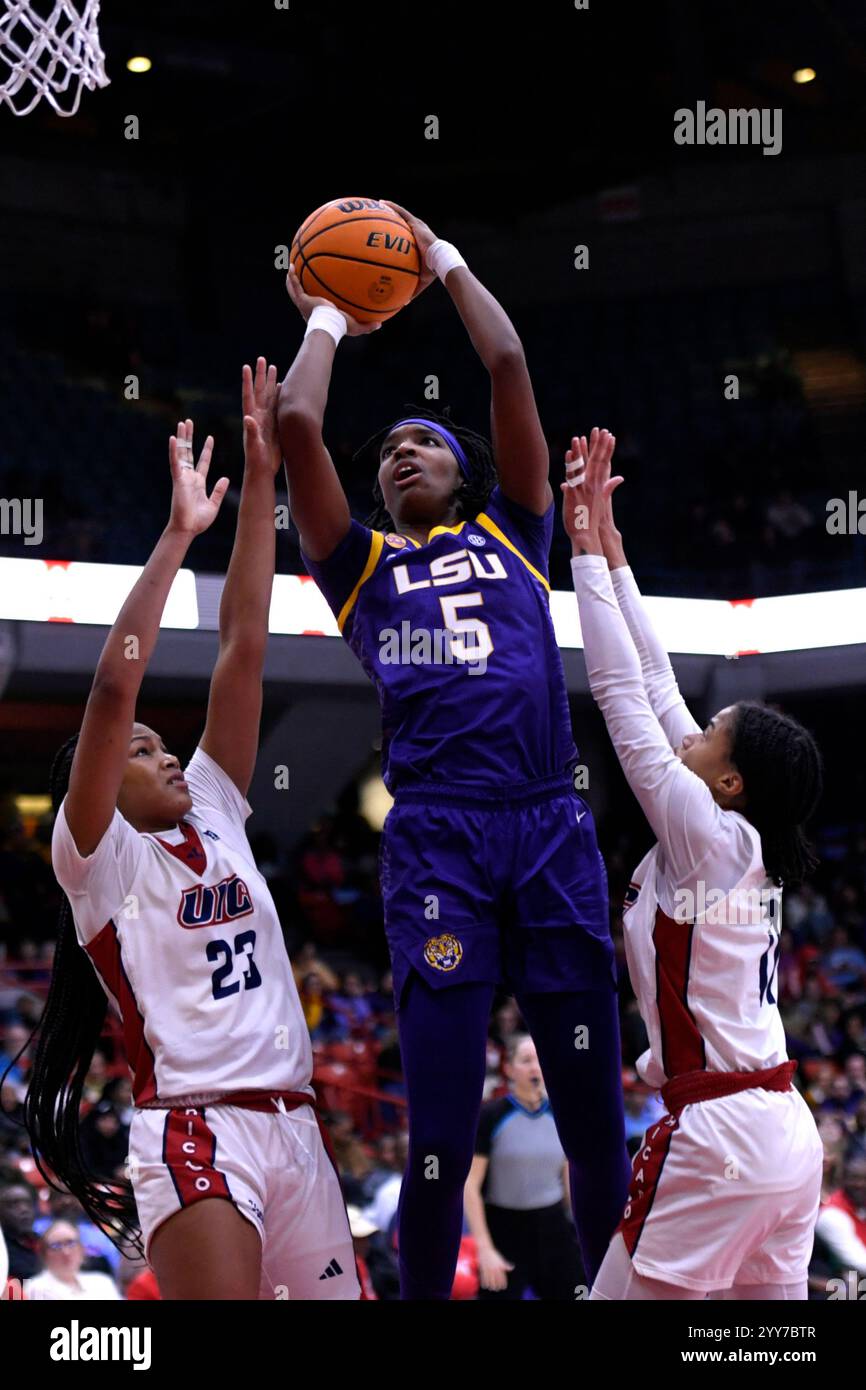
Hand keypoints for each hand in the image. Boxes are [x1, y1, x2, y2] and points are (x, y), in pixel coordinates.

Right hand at [168, 420, 229, 536]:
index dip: (206, 449)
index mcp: (198, 482)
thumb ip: (219, 491)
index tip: (210, 437)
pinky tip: (173, 438)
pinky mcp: (178, 480)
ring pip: (182, 453)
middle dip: (189, 437)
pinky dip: (174, 451)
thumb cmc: (198, 521)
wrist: (187, 529)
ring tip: (182, 423)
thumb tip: (225, 478)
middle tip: (188, 422)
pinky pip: (175, 463)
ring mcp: (183, 477)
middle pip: (189, 452)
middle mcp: (189, 477)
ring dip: (182, 438)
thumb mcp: (213, 505)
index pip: (203, 461)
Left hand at [242, 358, 280, 474]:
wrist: (262, 471)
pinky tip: (282, 387)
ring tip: (273, 367)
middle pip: (259, 392)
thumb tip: (248, 418)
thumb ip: (251, 432)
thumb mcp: (253, 447)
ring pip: (269, 396)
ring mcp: (266, 420)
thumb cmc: (256, 461)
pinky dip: (279, 396)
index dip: (248, 382)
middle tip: (262, 359)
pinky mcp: (274, 426)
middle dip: (261, 376)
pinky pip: (277, 407)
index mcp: (252, 419)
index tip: (247, 366)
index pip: (248, 396)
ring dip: (270, 382)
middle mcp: (258, 416)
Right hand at [286, 264, 381, 335]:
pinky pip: (295, 286)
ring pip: (294, 290)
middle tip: (300, 276)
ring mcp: (303, 303)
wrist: (328, 325)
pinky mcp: (301, 299)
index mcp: (319, 313)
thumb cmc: (340, 328)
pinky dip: (292, 277)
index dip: (315, 298)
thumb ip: (367, 326)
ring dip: (291, 280)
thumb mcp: (356, 327)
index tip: (318, 291)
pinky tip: (290, 266)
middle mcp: (309, 308)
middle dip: (300, 286)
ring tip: (291, 268)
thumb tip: (380, 324)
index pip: (317, 304)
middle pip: (303, 295)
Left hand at [381, 200, 437, 298]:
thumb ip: (410, 289)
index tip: (387, 235)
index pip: (406, 237)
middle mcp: (417, 232)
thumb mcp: (419, 281)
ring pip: (401, 214)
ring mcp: (417, 226)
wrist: (441, 260)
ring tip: (377, 205)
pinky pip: (401, 212)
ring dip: (390, 209)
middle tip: (379, 217)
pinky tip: (381, 203)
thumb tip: (402, 304)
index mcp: (418, 244)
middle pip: (402, 223)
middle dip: (392, 219)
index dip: (397, 235)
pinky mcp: (416, 223)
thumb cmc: (432, 271)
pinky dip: (391, 207)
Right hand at [477, 1245, 514, 1292]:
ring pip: (490, 1279)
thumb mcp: (501, 1259)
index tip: (503, 1287)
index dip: (503, 1283)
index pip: (502, 1276)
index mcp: (499, 1266)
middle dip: (497, 1285)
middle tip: (497, 1289)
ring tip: (491, 1289)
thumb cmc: (493, 1255)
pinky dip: (484, 1282)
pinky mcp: (483, 1268)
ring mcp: (488, 1268)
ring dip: (490, 1285)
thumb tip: (512, 1268)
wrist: (485, 1249)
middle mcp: (494, 1268)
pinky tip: (485, 1286)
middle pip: (496, 1279)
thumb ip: (506, 1265)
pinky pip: (483, 1277)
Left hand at [560, 427, 622, 556]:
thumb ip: (607, 488)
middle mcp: (593, 485)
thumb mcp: (601, 502)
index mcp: (600, 486)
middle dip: (599, 445)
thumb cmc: (591, 520)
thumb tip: (617, 479)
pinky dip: (570, 464)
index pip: (605, 463)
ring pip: (583, 466)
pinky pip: (572, 475)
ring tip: (578, 437)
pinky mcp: (575, 493)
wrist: (587, 534)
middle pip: (597, 461)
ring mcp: (584, 488)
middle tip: (601, 430)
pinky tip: (567, 454)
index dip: (607, 449)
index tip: (610, 436)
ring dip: (580, 451)